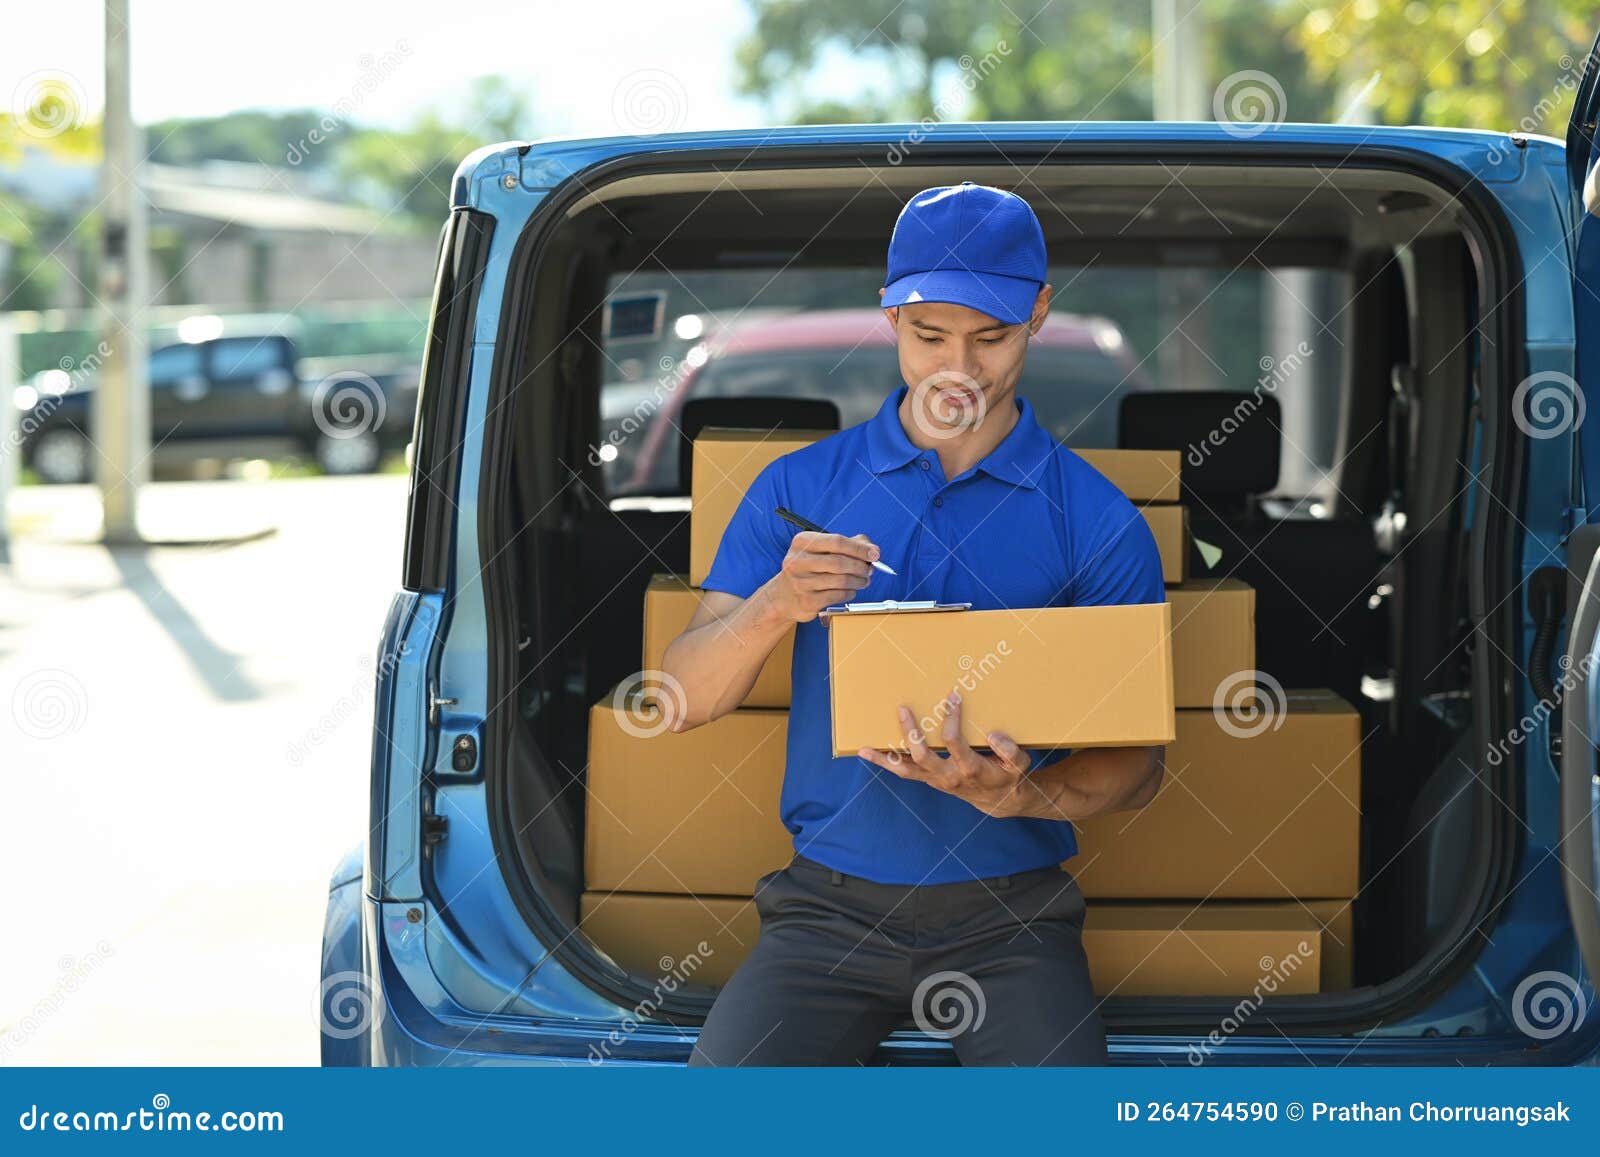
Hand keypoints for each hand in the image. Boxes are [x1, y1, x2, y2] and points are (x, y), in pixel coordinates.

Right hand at [762, 531, 878, 623]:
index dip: (859, 548)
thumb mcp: (823, 549)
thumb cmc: (809, 568)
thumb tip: (872, 549)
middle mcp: (797, 561)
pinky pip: (838, 595)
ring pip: (841, 581)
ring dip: (858, 581)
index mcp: (802, 542)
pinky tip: (850, 590)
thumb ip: (849, 544)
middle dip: (860, 566)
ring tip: (863, 580)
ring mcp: (801, 583)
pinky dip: (850, 593)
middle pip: (839, 562)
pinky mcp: (807, 601)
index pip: (836, 542)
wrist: (784, 596)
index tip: (875, 553)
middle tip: (870, 569)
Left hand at [855, 687, 1043, 818]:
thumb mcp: (1019, 764)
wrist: (998, 800)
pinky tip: (866, 752)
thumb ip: (1010, 750)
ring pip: (905, 769)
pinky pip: (902, 771)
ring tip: (865, 745)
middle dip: (911, 732)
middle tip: (903, 708)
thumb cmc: (1008, 775)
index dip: (952, 719)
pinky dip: (884, 762)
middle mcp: (948, 776)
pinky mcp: (927, 778)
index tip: (952, 697)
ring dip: (884, 756)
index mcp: (969, 768)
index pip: (954, 742)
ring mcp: (935, 779)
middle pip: (922, 755)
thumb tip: (993, 735)